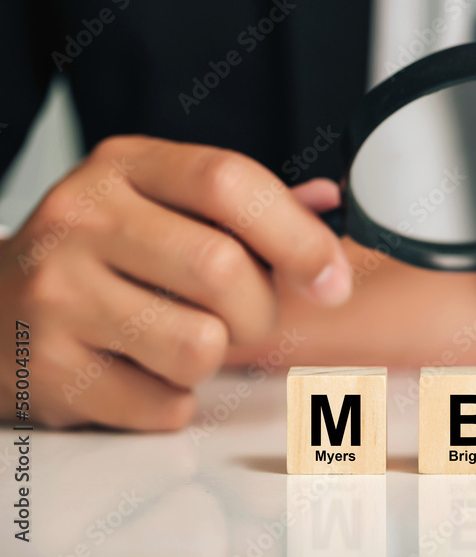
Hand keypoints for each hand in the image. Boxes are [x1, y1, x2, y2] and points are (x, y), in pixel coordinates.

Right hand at [0, 135, 350, 428]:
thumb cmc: (106, 255)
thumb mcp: (163, 203)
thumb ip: (248, 206)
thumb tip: (329, 202)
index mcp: (126, 167)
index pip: (228, 181)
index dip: (297, 234)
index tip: (332, 278)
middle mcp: (82, 217)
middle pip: (222, 270)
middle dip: (261, 310)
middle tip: (247, 318)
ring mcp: (56, 294)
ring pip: (200, 345)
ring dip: (216, 357)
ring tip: (183, 338)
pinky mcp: (48, 369)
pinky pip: (165, 404)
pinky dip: (174, 401)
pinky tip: (142, 371)